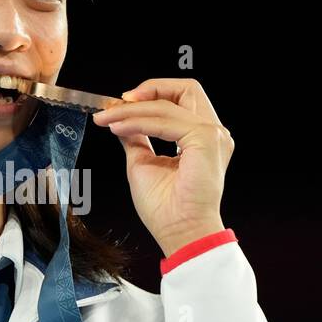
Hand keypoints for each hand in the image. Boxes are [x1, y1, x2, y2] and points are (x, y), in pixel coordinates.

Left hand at [91, 78, 233, 255]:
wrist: (179, 233)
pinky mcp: (206, 139)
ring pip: (169, 104)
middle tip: (119, 102)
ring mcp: (213, 135)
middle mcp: (213, 133)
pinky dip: (139, 122)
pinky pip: (166, 121)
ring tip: (108, 119)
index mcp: (202, 138)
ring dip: (133, 110)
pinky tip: (119, 128)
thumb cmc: (166, 209)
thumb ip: (137, 138)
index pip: (181, 100)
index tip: (120, 105)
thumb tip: (121, 121)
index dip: (152, 95)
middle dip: (150, 89)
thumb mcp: (143, 163)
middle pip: (186, 89)